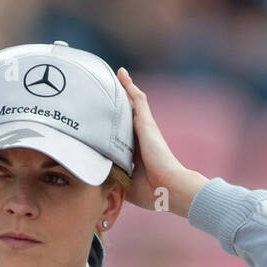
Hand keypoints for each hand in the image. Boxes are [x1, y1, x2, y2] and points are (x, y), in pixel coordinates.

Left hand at [117, 68, 206, 215]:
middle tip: (108, 88)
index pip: (124, 134)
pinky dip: (129, 87)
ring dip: (125, 89)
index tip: (105, 119)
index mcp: (138, 152)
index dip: (115, 126)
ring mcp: (146, 128)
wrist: (168, 188)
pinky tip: (122, 74)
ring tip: (116, 74)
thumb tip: (98, 178)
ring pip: (133, 103)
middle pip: (128, 115)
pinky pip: (137, 99)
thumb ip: (115, 178)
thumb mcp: (127, 183)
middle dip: (120, 103)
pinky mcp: (147, 123)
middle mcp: (142, 137)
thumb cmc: (152, 192)